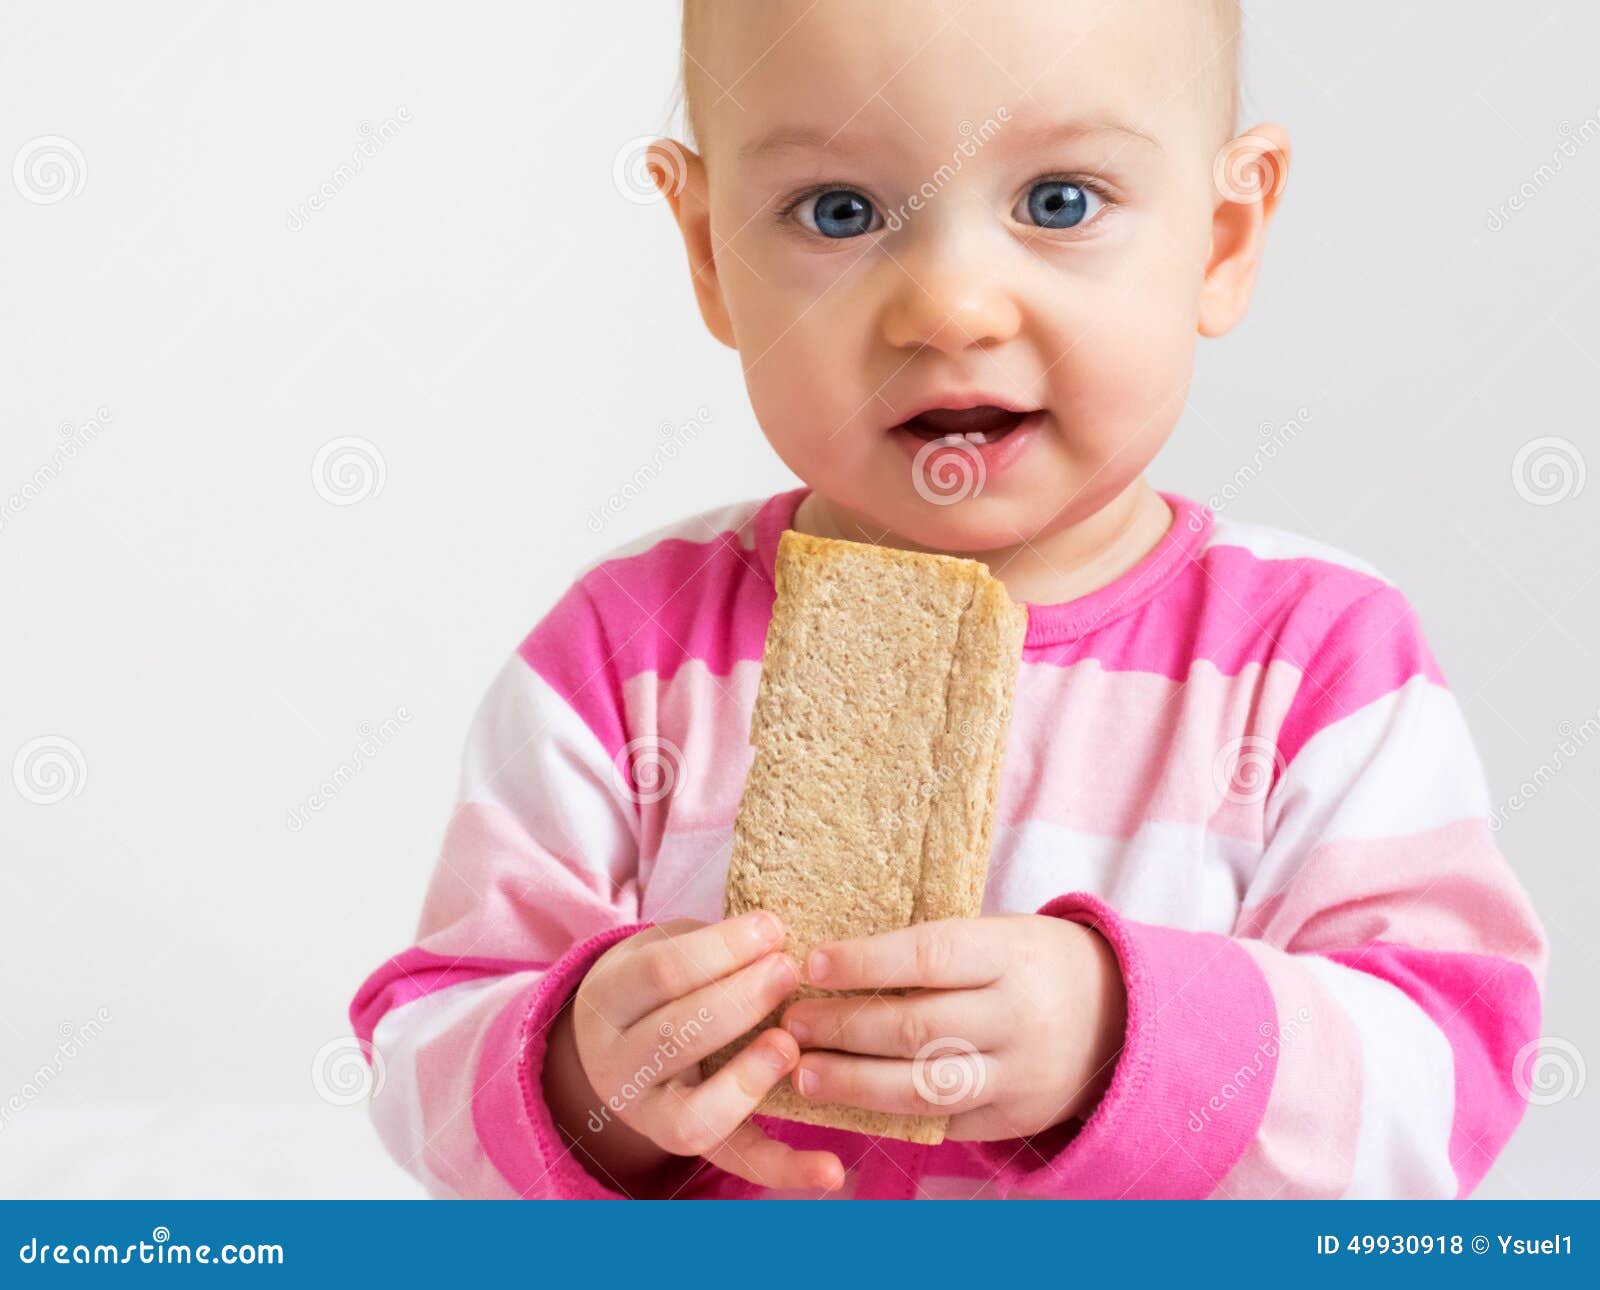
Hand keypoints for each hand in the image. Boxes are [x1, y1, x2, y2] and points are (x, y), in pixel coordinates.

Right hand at [557, 912, 845, 1191]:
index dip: (720, 950)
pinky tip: (831, 1169)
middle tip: (789, 971)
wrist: (609, 1042)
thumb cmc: (658, 980)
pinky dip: (786, 1170)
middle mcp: (620, 1064)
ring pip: (695, 1114)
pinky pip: (736, 1163)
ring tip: (790, 1044)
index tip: (772, 928)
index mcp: (609, 1000)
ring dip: (750, 1079)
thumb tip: (780, 937)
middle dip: (740, 1002)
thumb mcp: (663, 946)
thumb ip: (709, 946)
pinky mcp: (690, 1147)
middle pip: (675, 1037)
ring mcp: (650, 1115)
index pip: (660, 974)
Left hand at [778, 913, 1125, 1140]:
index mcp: (1010, 956)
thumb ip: (932, 949)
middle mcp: (1018, 1017)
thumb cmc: (1029, 961)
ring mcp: (1019, 1075)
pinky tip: (842, 1104)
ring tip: (803, 1073)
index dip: (867, 962)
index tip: (813, 963)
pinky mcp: (1013, 1120)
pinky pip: (941, 1123)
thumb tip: (831, 960)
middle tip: (792, 1022)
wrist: (1117, 1015)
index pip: (930, 956)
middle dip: (845, 1027)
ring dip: (854, 1082)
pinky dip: (886, 1115)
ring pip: (926, 1087)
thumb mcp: (996, 934)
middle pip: (919, 1027)